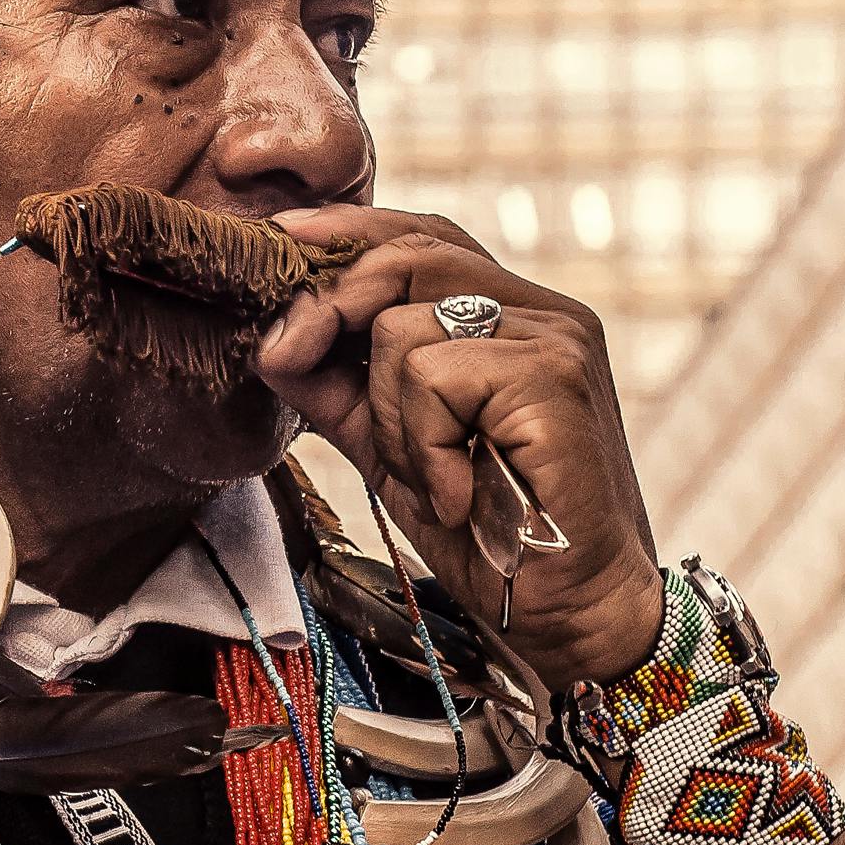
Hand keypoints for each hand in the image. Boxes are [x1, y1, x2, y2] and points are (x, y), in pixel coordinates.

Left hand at [254, 205, 665, 691]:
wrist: (571, 613)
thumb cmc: (493, 533)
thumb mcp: (394, 447)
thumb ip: (342, 390)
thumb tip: (272, 340)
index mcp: (513, 315)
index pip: (423, 238)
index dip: (348, 231)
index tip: (280, 240)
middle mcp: (543, 311)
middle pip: (408, 255)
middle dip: (329, 306)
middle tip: (289, 360)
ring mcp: (554, 337)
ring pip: (402, 328)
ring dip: (392, 423)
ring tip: (436, 481)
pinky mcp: (553, 376)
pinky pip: (433, 378)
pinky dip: (425, 448)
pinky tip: (460, 493)